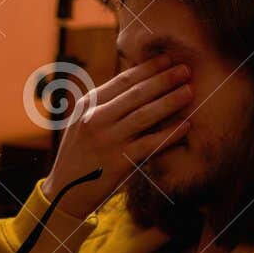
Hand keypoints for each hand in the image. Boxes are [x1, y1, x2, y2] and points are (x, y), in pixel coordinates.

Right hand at [42, 54, 192, 216]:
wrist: (63, 193)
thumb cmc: (79, 156)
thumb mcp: (82, 124)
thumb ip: (105, 105)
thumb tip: (137, 83)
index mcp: (87, 106)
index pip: (122, 80)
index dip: (148, 68)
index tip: (168, 59)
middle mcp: (95, 119)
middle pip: (136, 94)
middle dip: (164, 79)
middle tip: (186, 70)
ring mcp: (107, 140)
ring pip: (145, 115)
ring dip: (170, 101)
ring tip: (190, 91)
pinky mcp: (119, 162)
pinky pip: (150, 144)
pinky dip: (169, 134)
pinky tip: (185, 125)